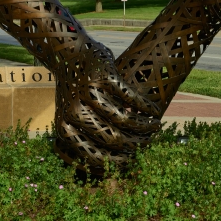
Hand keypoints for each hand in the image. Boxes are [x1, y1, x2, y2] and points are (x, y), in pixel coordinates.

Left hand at [55, 35, 161, 166]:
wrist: (67, 53)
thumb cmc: (72, 89)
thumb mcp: (68, 116)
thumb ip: (84, 138)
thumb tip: (106, 166)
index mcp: (65, 128)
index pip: (95, 156)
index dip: (118, 162)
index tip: (132, 160)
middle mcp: (75, 113)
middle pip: (114, 139)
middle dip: (136, 145)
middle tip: (148, 143)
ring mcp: (90, 94)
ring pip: (125, 119)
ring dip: (145, 126)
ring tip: (156, 126)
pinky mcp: (105, 76)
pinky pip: (131, 97)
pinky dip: (146, 106)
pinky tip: (154, 110)